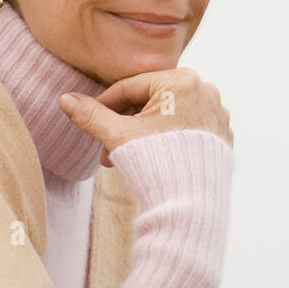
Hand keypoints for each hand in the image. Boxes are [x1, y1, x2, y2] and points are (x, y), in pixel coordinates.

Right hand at [58, 68, 232, 167]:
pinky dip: (167, 141)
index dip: (105, 106)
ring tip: (123, 159)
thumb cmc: (156, 166)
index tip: (88, 120)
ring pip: (168, 118)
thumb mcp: (117, 136)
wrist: (192, 207)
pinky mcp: (223, 135)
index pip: (131, 88)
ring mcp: (217, 113)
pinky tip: (152, 161)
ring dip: (142, 135)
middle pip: (151, 103)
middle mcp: (205, 90)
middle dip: (124, 126)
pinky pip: (187, 131)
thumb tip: (65, 99)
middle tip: (105, 149)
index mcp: (181, 80)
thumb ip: (90, 115)